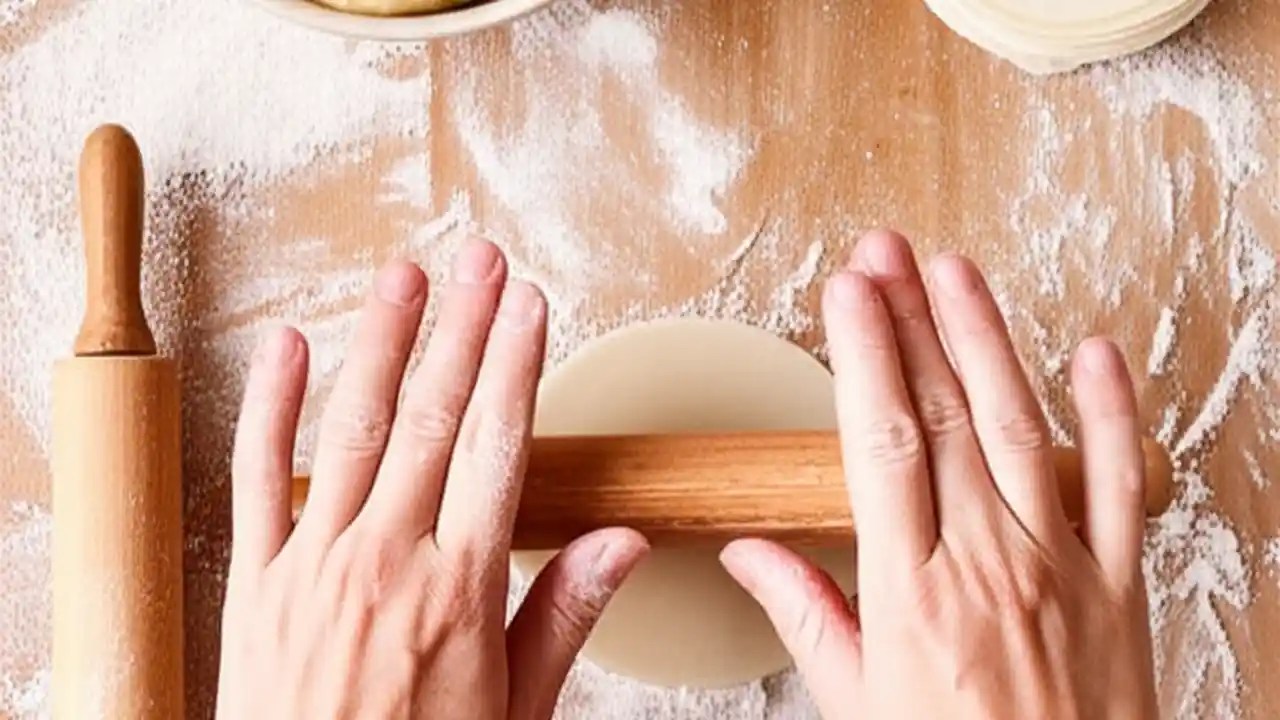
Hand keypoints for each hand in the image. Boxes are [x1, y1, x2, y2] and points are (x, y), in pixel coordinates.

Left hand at [216, 241, 647, 719]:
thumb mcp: (516, 707)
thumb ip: (563, 614)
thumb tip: (622, 541)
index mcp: (457, 590)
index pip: (495, 448)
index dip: (515, 367)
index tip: (530, 307)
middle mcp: (384, 561)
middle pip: (429, 418)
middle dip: (461, 329)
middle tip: (480, 260)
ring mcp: (310, 565)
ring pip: (350, 428)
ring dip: (381, 342)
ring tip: (405, 275)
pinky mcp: (251, 583)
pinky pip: (256, 478)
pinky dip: (271, 405)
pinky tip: (290, 343)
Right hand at [721, 231, 1157, 718]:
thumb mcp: (858, 706)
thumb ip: (806, 618)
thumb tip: (747, 556)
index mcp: (915, 596)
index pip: (881, 443)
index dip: (864, 356)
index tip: (846, 294)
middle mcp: (990, 565)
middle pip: (945, 416)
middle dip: (911, 321)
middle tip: (886, 252)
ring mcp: (1062, 568)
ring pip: (1021, 428)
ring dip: (986, 340)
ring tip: (955, 272)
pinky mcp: (1121, 584)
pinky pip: (1121, 485)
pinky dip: (1114, 414)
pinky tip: (1095, 353)